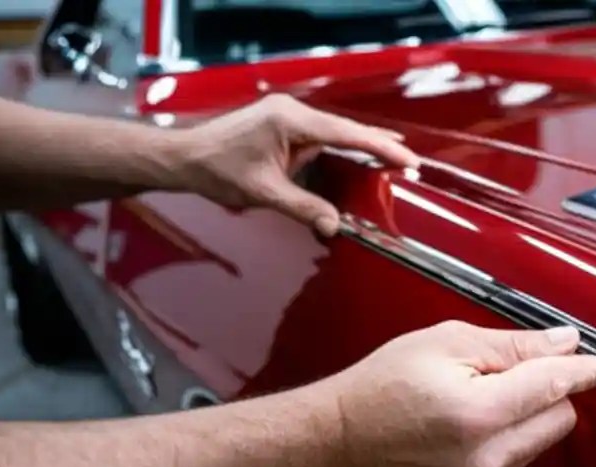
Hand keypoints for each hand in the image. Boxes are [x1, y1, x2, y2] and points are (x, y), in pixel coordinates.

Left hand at [171, 94, 418, 236]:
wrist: (185, 158)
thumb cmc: (216, 169)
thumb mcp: (263, 193)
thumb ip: (303, 208)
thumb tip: (333, 224)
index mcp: (290, 121)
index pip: (346, 134)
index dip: (380, 148)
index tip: (406, 159)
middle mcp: (292, 112)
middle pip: (346, 130)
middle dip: (378, 146)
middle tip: (409, 162)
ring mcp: (287, 116)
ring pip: (335, 132)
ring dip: (361, 147)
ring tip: (393, 159)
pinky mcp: (283, 125)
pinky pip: (321, 136)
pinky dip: (342, 148)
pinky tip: (358, 156)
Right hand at [330, 321, 595, 466]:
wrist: (346, 433)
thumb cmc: (388, 381)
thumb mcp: (451, 342)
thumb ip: (515, 345)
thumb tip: (565, 343)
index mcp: (480, 413)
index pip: (554, 387)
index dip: (584, 370)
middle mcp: (489, 455)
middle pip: (560, 416)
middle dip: (548, 387)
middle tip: (507, 366)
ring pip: (545, 436)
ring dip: (532, 410)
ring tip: (483, 392)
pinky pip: (523, 452)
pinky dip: (516, 430)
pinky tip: (478, 416)